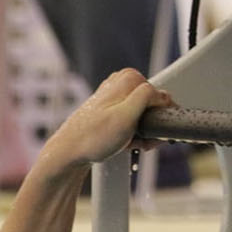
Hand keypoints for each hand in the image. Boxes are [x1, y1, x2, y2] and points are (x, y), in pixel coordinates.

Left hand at [37, 69, 173, 173]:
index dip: (161, 116)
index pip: (161, 95)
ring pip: (142, 116)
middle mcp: (120, 83)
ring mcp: (114, 97)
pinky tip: (125, 144)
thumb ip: (148, 98)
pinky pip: (131, 122)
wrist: (68, 153)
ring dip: (142, 133)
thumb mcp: (126, 115)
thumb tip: (163, 94)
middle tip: (143, 141)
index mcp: (128, 78)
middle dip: (151, 126)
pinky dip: (132, 134)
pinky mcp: (109, 112)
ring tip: (130, 143)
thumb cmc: (92, 137)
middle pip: (151, 106)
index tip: (156, 131)